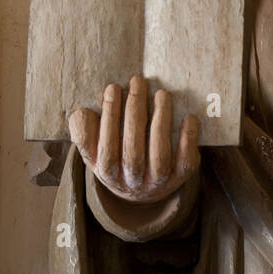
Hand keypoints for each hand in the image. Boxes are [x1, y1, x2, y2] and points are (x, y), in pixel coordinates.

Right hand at [68, 76, 199, 203]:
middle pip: (132, 151)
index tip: (113, 88)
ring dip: (161, 121)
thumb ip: (84, 132)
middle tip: (137, 82)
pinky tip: (188, 117)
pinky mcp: (180, 177)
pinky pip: (185, 162)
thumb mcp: (93, 150)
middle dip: (134, 112)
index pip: (104, 149)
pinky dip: (188, 139)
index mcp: (106, 172)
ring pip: (159, 155)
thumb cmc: (116, 157)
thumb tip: (84, 112)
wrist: (142, 191)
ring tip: (161, 93)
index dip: (108, 118)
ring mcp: (157, 181)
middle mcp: (131, 181)